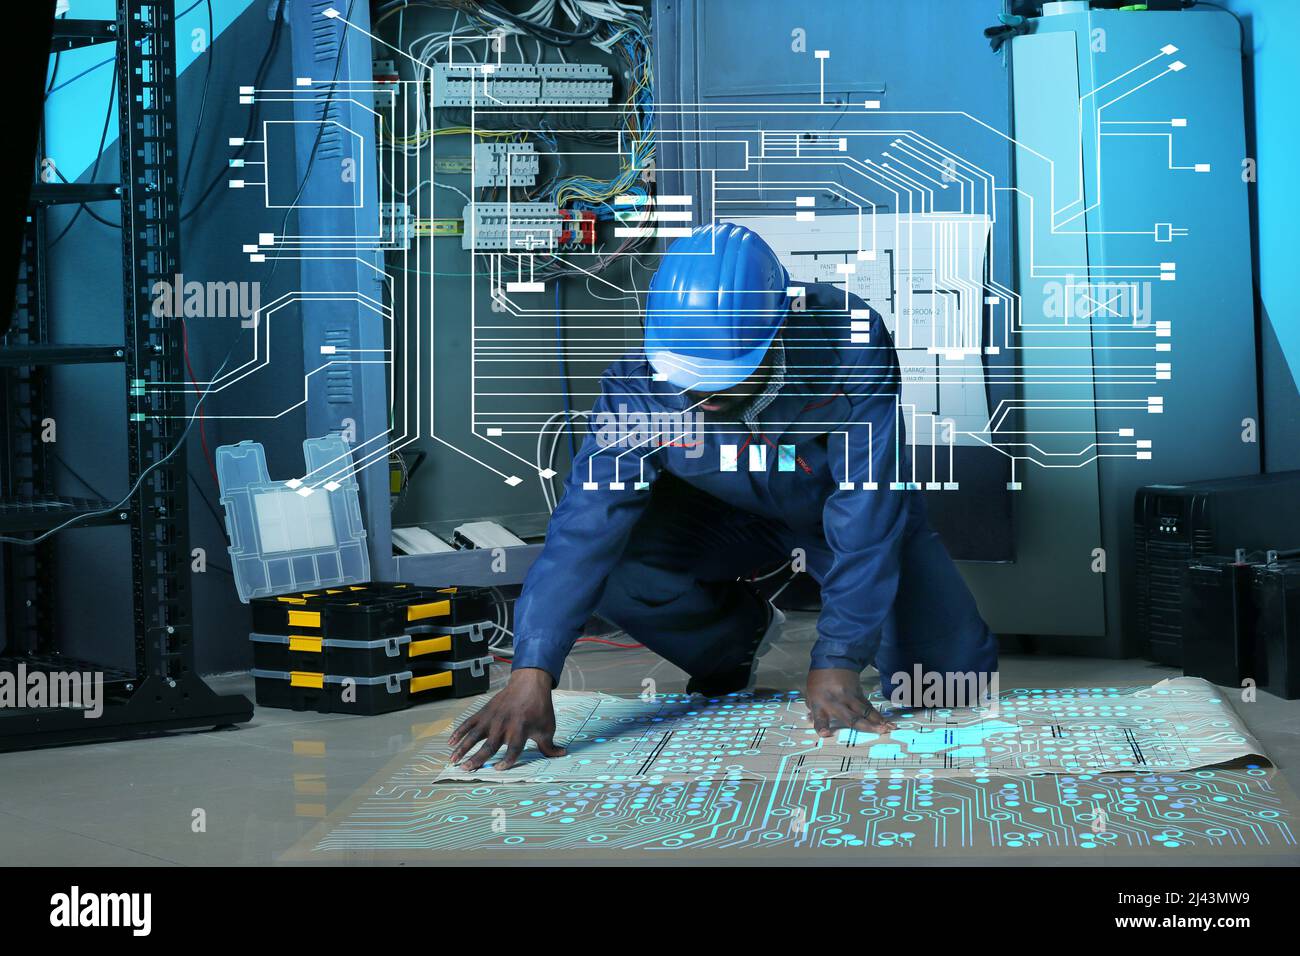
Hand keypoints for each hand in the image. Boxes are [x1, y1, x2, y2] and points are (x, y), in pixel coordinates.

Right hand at [447, 668, 565, 770]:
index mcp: (520, 730)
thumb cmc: (539, 707)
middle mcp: (504, 725)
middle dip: (477, 758)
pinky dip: (459, 731)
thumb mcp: (547, 727)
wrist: (528, 684)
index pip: (513, 750)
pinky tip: (451, 742)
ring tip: (453, 760)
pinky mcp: (484, 712)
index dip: (506, 760)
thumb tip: (561, 754)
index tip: (498, 769)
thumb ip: (549, 745)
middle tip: (466, 769)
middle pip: (489, 745)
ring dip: (462, 747)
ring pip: (474, 735)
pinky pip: (468, 722)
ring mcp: (491, 718)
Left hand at [806, 668, 896, 737]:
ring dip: (877, 721)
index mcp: (819, 702)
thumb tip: (810, 721)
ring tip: (887, 728)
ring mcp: (848, 697)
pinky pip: (868, 706)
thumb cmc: (819, 679)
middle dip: (865, 726)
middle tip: (878, 732)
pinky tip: (886, 721)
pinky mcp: (858, 693)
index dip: (822, 726)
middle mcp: (835, 701)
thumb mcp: (810, 693)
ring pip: (864, 711)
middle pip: (851, 717)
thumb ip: (813, 710)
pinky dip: (877, 714)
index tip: (826, 734)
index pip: (819, 717)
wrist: (833, 659)